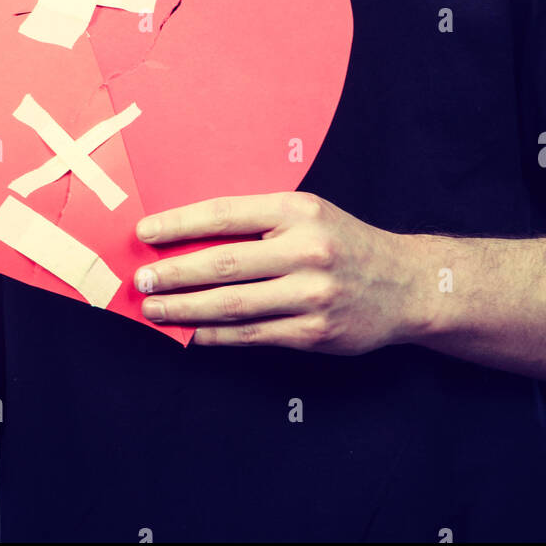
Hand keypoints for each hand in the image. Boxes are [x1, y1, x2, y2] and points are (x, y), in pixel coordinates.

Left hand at [134, 191, 424, 352]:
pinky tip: (191, 333)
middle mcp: (306, 249)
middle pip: (223, 262)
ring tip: (154, 309)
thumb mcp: (308, 215)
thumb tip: (187, 239)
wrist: (405, 283)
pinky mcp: (315, 331)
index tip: (144, 233)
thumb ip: (257, 223)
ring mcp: (312, 293)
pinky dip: (215, 335)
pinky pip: (252, 334)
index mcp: (298, 209)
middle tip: (140, 280)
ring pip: (232, 303)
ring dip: (185, 309)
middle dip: (173, 273)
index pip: (225, 213)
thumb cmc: (343, 243)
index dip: (179, 224)